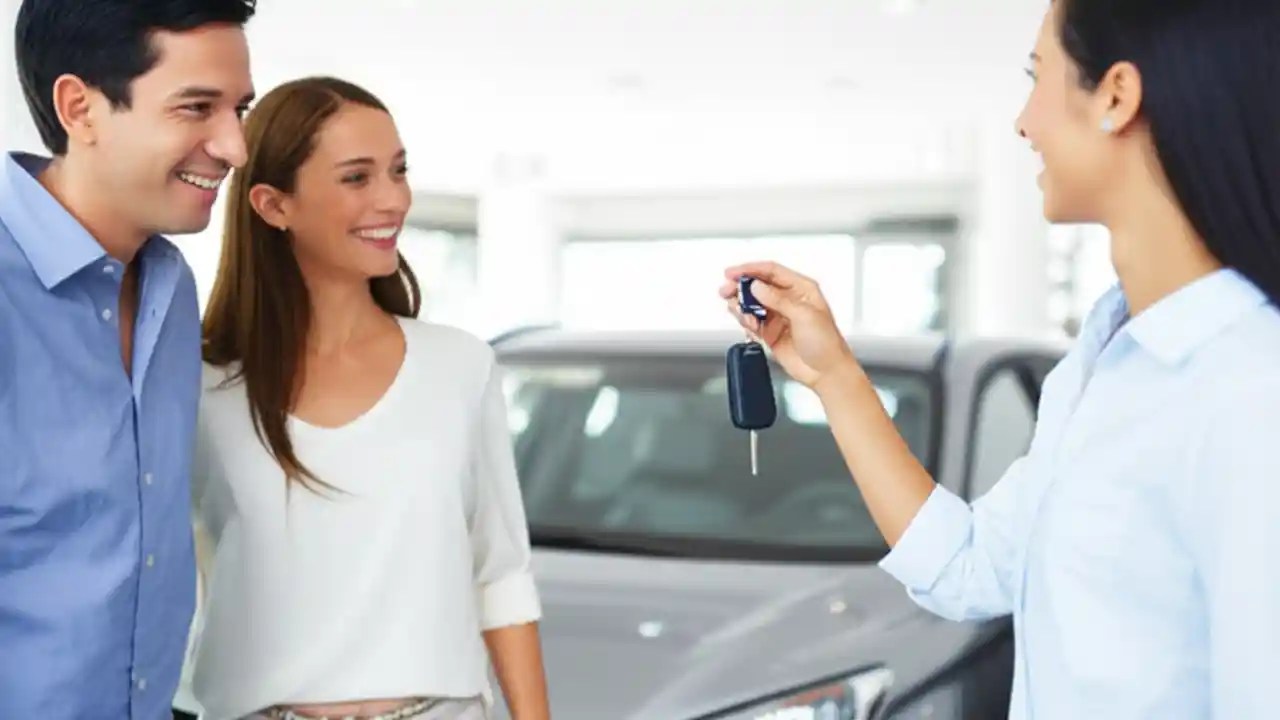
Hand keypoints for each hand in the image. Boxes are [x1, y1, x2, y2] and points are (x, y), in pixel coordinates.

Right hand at [720, 261, 858, 391]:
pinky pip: (751, 320)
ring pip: (751, 303)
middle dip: (740, 286)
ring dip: (741, 305)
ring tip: (739, 311)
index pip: (771, 271)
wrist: (826, 372)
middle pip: (757, 285)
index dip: (750, 269)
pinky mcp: (770, 332)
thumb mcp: (804, 316)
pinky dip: (745, 320)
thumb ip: (778, 300)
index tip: (732, 273)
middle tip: (726, 291)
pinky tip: (748, 324)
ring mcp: (778, 316)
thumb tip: (757, 287)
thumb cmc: (826, 343)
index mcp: (801, 289)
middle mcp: (788, 299)